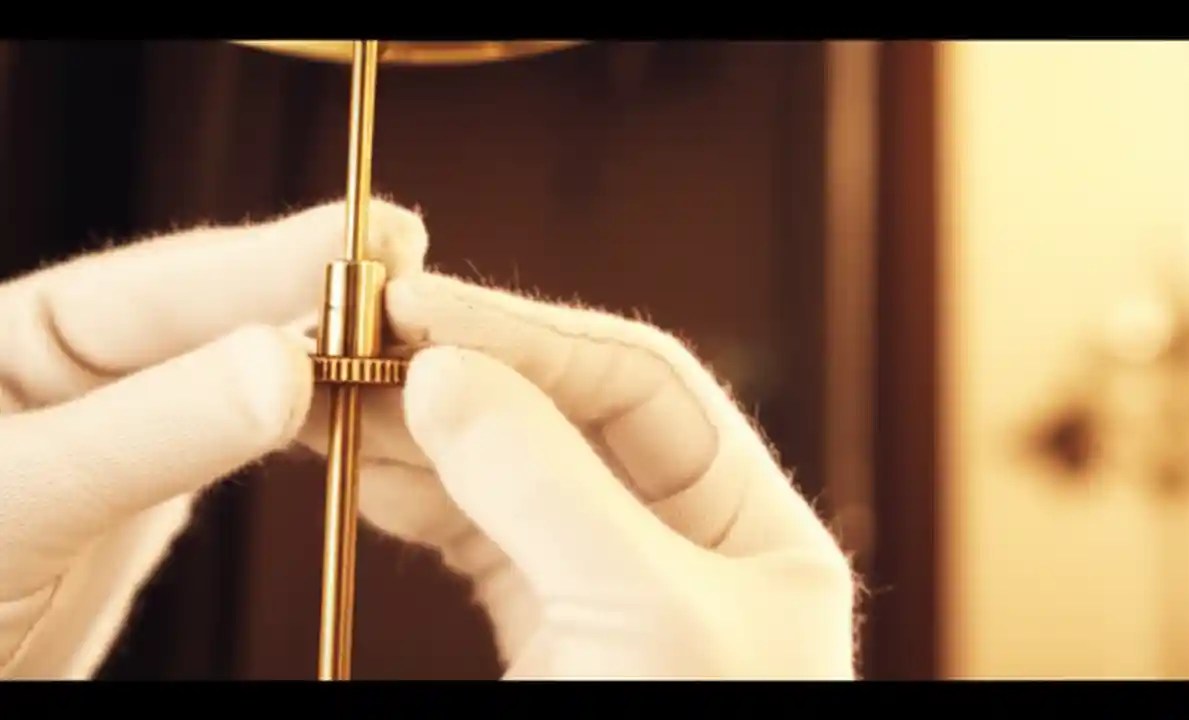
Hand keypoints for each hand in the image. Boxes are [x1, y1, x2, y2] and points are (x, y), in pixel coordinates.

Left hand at [0, 199, 427, 677]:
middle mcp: (69, 376)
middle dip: (318, 302)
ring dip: (324, 367)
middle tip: (420, 283)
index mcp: (11, 339)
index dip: (279, 255)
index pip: (165, 283)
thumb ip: (141, 434)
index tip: (376, 233)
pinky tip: (351, 412)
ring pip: (239, 382)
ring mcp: (114, 437)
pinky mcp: (142, 501)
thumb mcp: (9, 504)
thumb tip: (283, 365)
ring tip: (408, 344)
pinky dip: (304, 432)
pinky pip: (239, 446)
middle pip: (216, 320)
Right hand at [298, 271, 858, 678]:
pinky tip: (356, 463)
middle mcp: (684, 545)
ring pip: (505, 472)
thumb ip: (546, 489)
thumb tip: (447, 370)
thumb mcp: (641, 619)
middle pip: (565, 417)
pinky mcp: (543, 629)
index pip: (642, 385)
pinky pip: (471, 537)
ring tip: (330, 392)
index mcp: (752, 529)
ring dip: (419, 427)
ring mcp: (607, 585)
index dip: (531, 334)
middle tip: (355, 338)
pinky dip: (411, 495)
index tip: (423, 311)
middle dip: (462, 373)